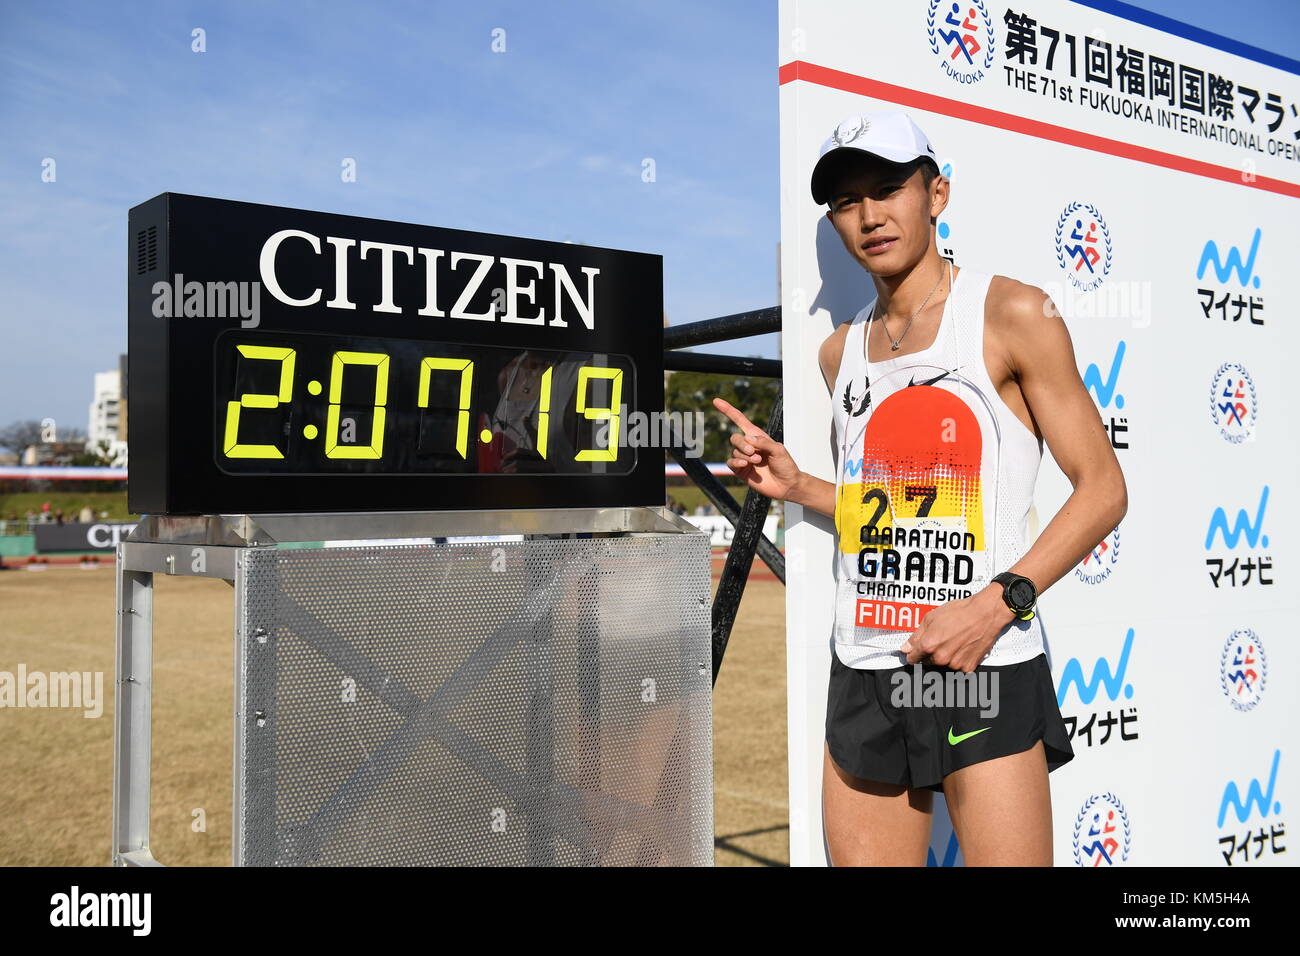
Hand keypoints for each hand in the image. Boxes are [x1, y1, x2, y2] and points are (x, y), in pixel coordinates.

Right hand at [713, 397, 801, 500]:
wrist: (786, 485)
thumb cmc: (786, 465)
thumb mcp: (778, 450)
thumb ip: (763, 442)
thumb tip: (747, 438)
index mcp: (757, 436)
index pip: (739, 420)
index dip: (728, 410)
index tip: (716, 401)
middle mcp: (749, 446)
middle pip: (734, 438)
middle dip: (742, 444)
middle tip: (754, 453)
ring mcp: (744, 458)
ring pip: (734, 451)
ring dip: (746, 456)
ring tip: (758, 462)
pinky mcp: (741, 470)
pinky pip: (731, 462)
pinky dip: (736, 462)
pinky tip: (745, 465)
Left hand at [899, 585, 1016, 672]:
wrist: (985, 614)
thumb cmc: (960, 612)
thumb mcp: (931, 618)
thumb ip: (916, 636)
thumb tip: (905, 648)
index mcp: (929, 645)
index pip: (912, 659)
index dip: (913, 654)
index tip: (915, 652)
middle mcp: (941, 658)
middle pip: (928, 662)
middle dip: (930, 653)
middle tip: (942, 639)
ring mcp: (955, 664)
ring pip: (943, 665)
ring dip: (946, 657)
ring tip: (954, 641)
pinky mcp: (968, 667)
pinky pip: (958, 668)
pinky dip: (959, 660)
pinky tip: (963, 647)